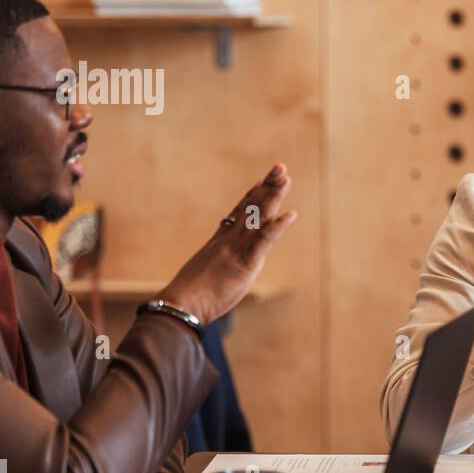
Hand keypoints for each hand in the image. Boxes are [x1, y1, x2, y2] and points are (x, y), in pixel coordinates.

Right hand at [158, 164, 297, 324]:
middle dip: (267, 187)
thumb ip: (218, 268)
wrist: (181, 305)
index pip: (238, 213)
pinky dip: (278, 226)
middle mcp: (229, 239)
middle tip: (280, 167)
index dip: (251, 196)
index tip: (261, 181)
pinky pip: (264, 240)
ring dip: (274, 196)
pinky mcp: (244, 262)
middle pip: (251, 207)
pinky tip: (292, 214)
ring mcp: (237, 248)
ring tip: (286, 178)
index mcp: (220, 242)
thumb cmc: (190, 297)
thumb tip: (223, 271)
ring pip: (259, 217)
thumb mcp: (206, 277)